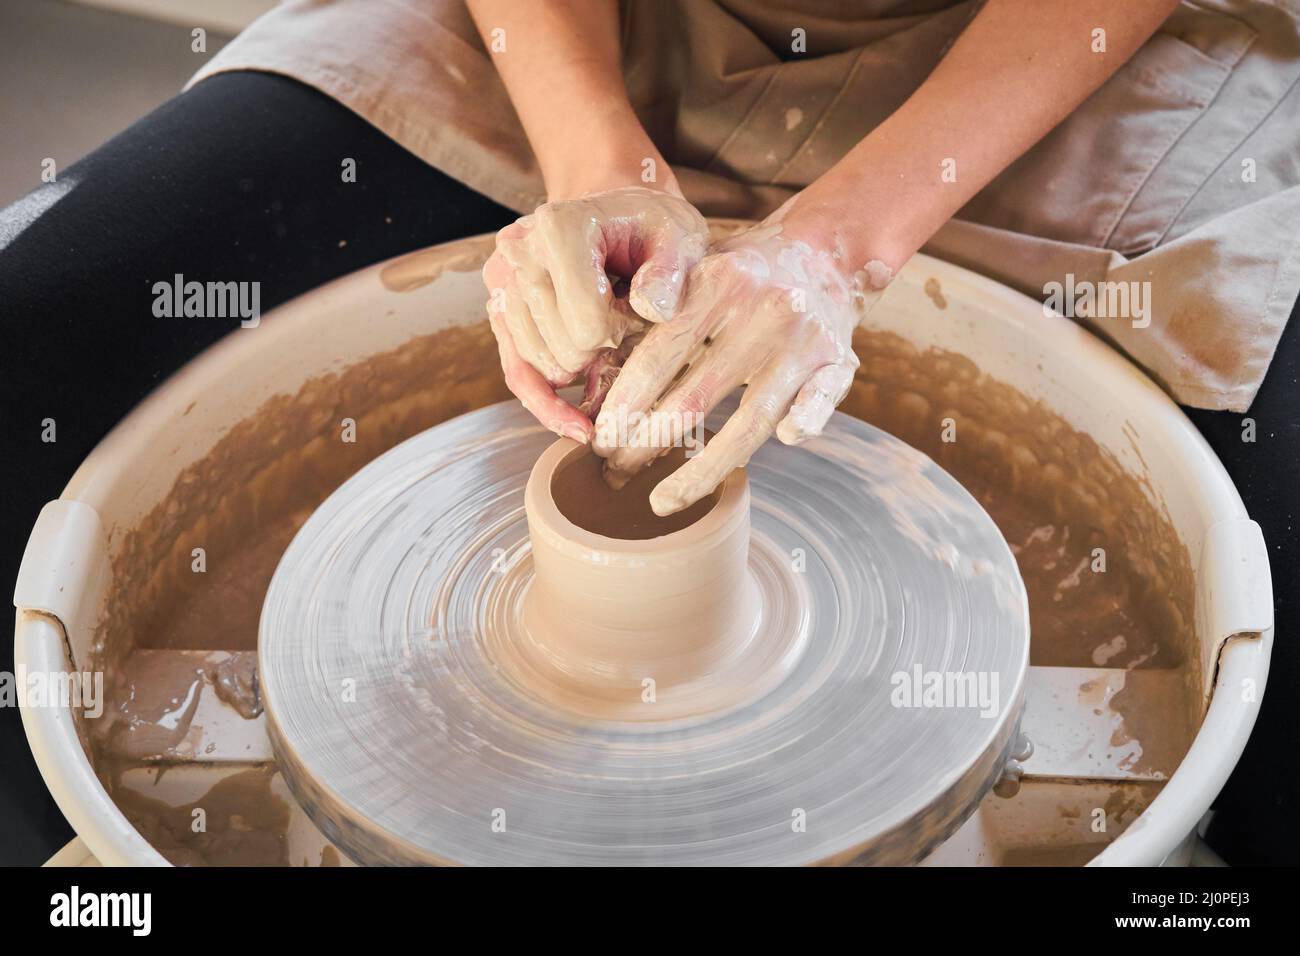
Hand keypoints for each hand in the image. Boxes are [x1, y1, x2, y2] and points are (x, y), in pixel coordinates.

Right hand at [484, 186, 708, 441]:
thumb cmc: (653, 228)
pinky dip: (548, 406)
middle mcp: (519, 251)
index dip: (623, 336)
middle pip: (563, 348)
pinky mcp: (500, 309)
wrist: (619, 212)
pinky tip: (579, 428)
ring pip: (542, 366)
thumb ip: (671, 272)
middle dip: (604, 352)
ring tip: (610, 337)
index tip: (642, 316)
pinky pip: (518, 374)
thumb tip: (653, 311)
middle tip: (628, 323)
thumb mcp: (679, 238)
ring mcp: (503, 282)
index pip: (587, 323)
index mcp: (560, 227)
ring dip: (584, 368)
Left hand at [592, 216, 893, 514]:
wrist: (824, 248)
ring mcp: (803, 340)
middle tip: (614, 472)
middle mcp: (761, 311)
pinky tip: (784, 442)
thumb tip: (598, 375)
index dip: (624, 404)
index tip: (599, 438)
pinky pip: (820, 401)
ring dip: (701, 470)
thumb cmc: (742, 272)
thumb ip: (656, 311)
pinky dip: (803, 422)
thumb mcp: (698, 269)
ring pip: (749, 421)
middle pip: (695, 398)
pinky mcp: (838, 360)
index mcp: (717, 283)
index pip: (658, 356)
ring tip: (662, 500)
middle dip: (645, 445)